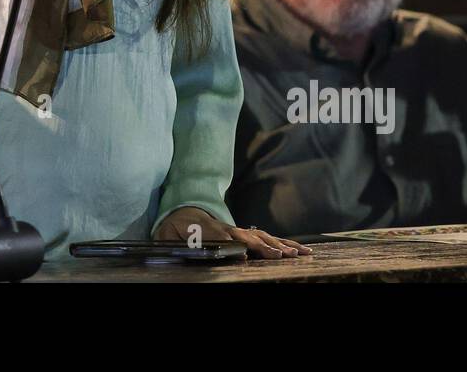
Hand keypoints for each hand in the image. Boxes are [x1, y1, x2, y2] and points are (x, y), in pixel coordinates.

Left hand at [153, 206, 312, 259]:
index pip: (222, 236)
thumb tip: (181, 249)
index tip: (244, 252)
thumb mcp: (167, 235)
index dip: (234, 243)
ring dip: (281, 245)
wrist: (184, 211)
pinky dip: (284, 243)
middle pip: (249, 237)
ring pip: (263, 236)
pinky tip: (300, 250)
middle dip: (265, 246)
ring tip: (298, 253)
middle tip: (281, 255)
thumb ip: (175, 242)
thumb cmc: (175, 227)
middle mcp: (228, 229)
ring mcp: (239, 230)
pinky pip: (267, 238)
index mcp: (207, 229)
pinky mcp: (246, 234)